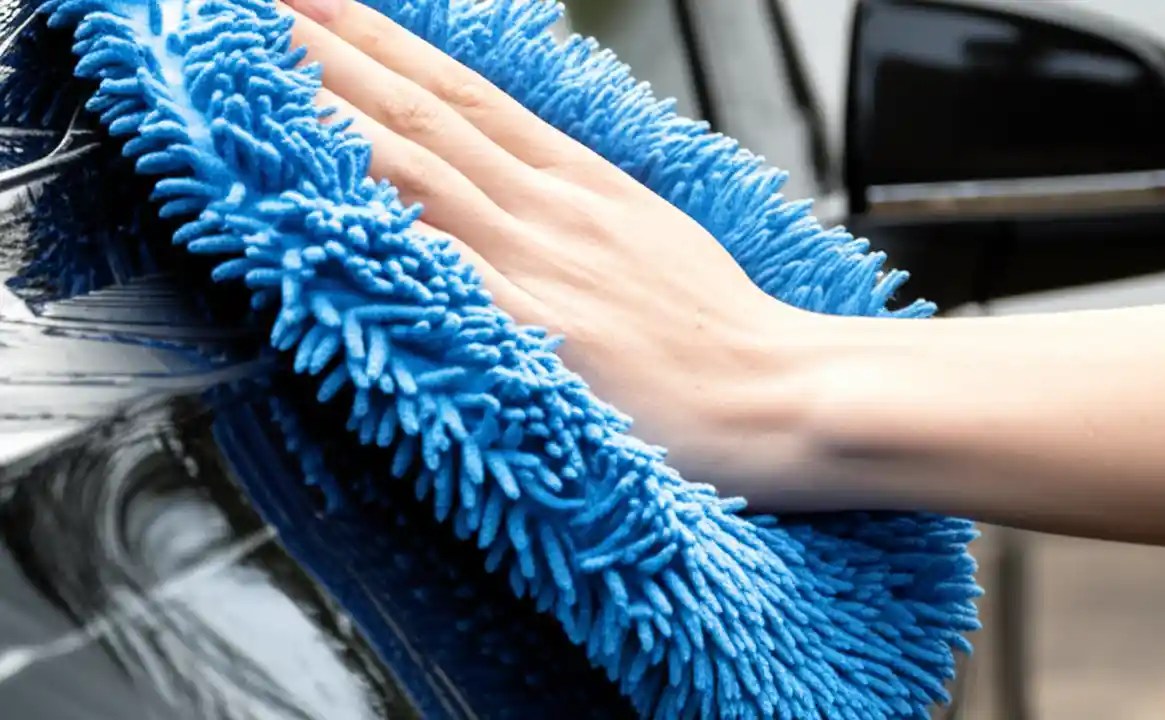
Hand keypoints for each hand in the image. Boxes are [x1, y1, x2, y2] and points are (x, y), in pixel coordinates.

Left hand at [281, 0, 810, 492]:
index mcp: (581, 185)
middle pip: (424, 112)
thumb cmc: (724, 331)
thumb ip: (581, 207)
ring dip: (330, 106)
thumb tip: (522, 181)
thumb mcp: (652, 236)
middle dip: (336, 48)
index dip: (387, 40)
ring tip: (259, 57)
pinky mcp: (531, 331)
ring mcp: (536, 265)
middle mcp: (549, 210)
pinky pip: (431, 265)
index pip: (464, 93)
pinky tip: (305, 190)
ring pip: (416, 167)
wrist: (784, 395)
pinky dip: (368, 219)